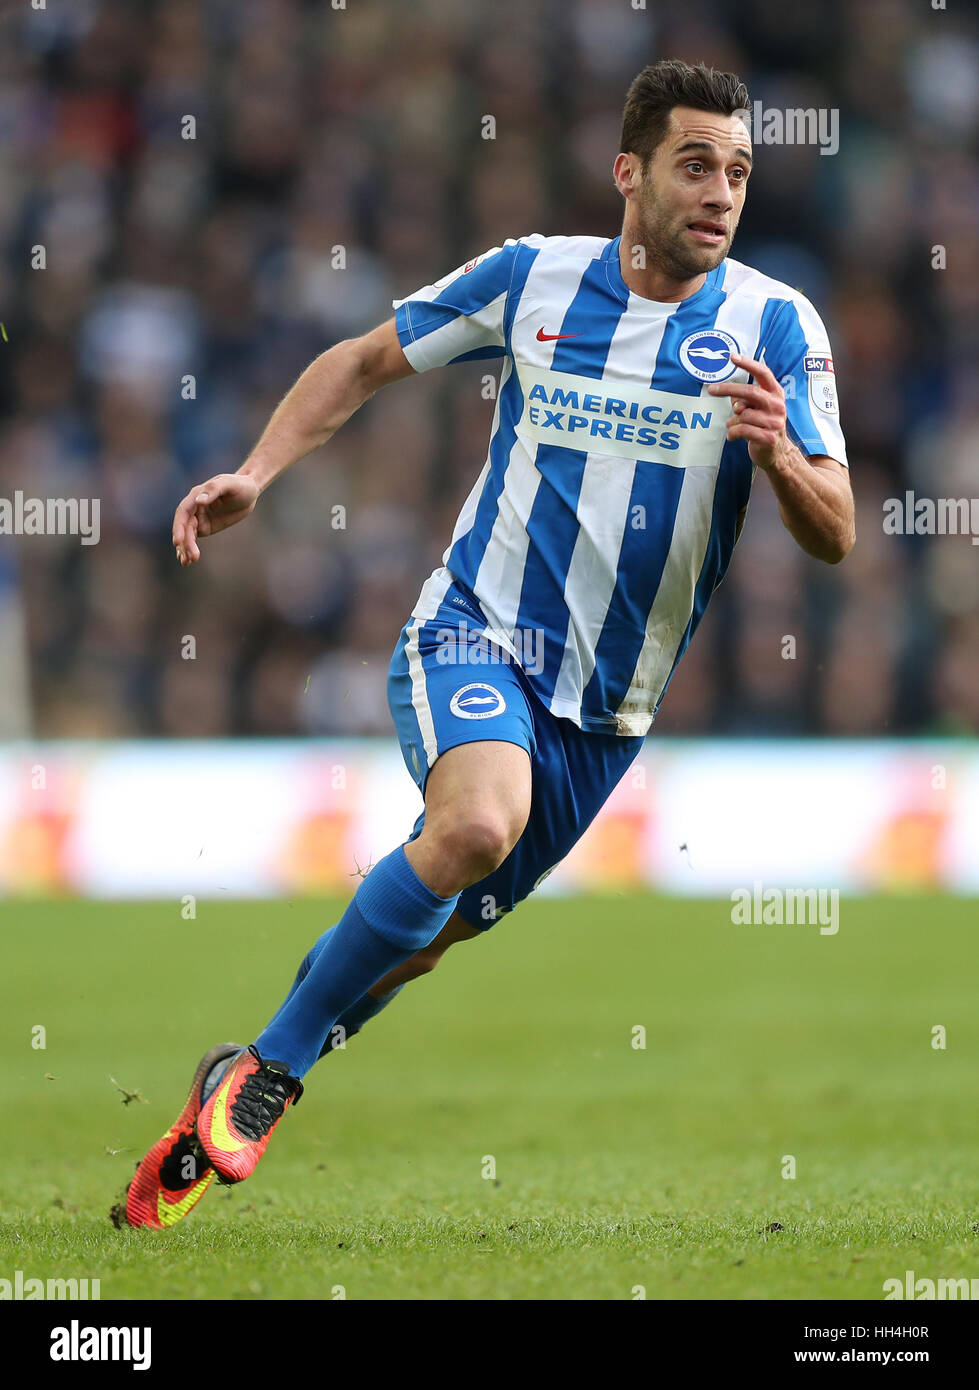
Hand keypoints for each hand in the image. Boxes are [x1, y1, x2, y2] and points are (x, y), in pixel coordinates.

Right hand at [172, 472, 260, 565]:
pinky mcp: (205, 526)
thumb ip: (214, 490)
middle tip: (191, 558)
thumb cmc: (240, 484)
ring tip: (187, 562)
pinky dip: (189, 548)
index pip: (184, 512)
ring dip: (185, 548)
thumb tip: (199, 501)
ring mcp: (199, 518)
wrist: (249, 491)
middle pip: (185, 526)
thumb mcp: (230, 484)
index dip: (179, 527)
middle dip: (186, 542)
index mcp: (196, 495)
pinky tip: (188, 560)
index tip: (178, 541)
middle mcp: (194, 507)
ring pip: (187, 534)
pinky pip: (193, 538)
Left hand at [707, 352, 787, 471]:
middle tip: (712, 390)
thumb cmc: (762, 427)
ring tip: (733, 426)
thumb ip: (745, 399)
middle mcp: (778, 406)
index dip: (748, 364)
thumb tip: (731, 395)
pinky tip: (733, 436)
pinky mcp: (768, 437)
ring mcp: (775, 422)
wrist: (776, 453)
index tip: (732, 357)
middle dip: (729, 389)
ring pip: (742, 414)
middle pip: (750, 392)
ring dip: (732, 421)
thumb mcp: (756, 409)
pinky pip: (742, 429)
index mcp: (776, 394)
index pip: (763, 373)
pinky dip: (732, 433)